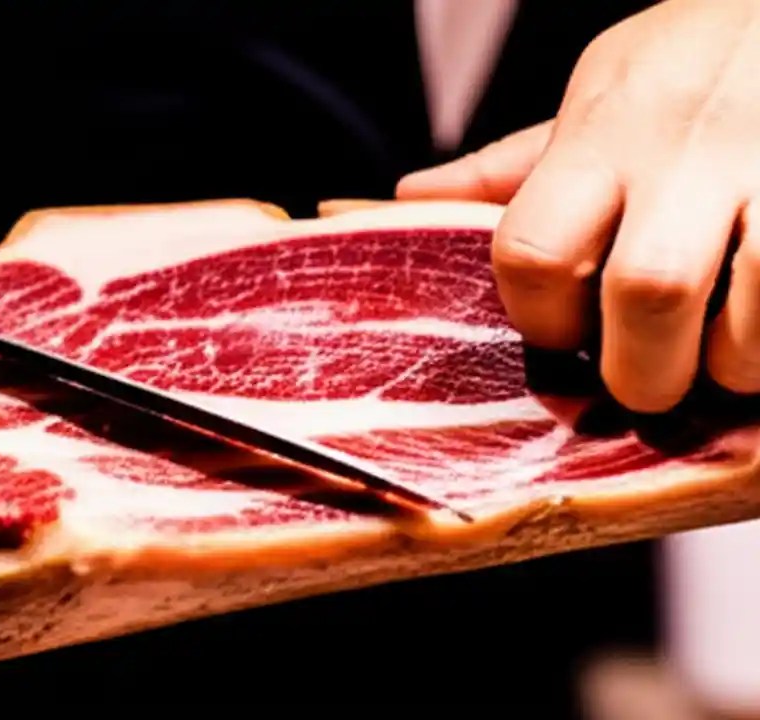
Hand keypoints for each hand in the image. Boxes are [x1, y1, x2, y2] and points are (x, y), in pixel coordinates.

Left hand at [396, 0, 759, 413]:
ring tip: (726, 353)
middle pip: (647, 295)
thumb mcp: (601, 89)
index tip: (562, 331)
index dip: (540, 318)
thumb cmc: (697, 61)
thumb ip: (519, 165)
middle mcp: (688, 153)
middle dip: (642, 370)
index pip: (534, 251)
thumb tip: (411, 198)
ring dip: (732, 367)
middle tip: (646, 373)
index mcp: (604, 135)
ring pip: (747, 327)